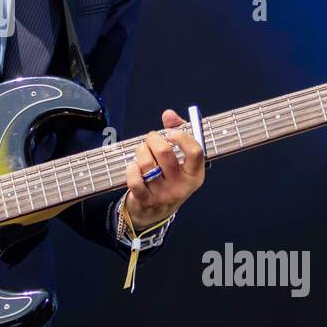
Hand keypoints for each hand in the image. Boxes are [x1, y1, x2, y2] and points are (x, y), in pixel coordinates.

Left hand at [124, 108, 205, 229]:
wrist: (156, 212)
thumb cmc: (169, 178)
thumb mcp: (180, 160)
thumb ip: (178, 132)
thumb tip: (168, 114)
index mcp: (195, 175)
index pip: (195, 152)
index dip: (181, 136)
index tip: (170, 132)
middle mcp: (181, 186)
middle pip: (164, 152)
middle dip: (153, 139)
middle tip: (151, 139)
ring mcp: (163, 194)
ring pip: (146, 163)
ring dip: (140, 151)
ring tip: (142, 152)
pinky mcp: (146, 200)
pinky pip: (134, 178)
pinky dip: (131, 168)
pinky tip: (134, 167)